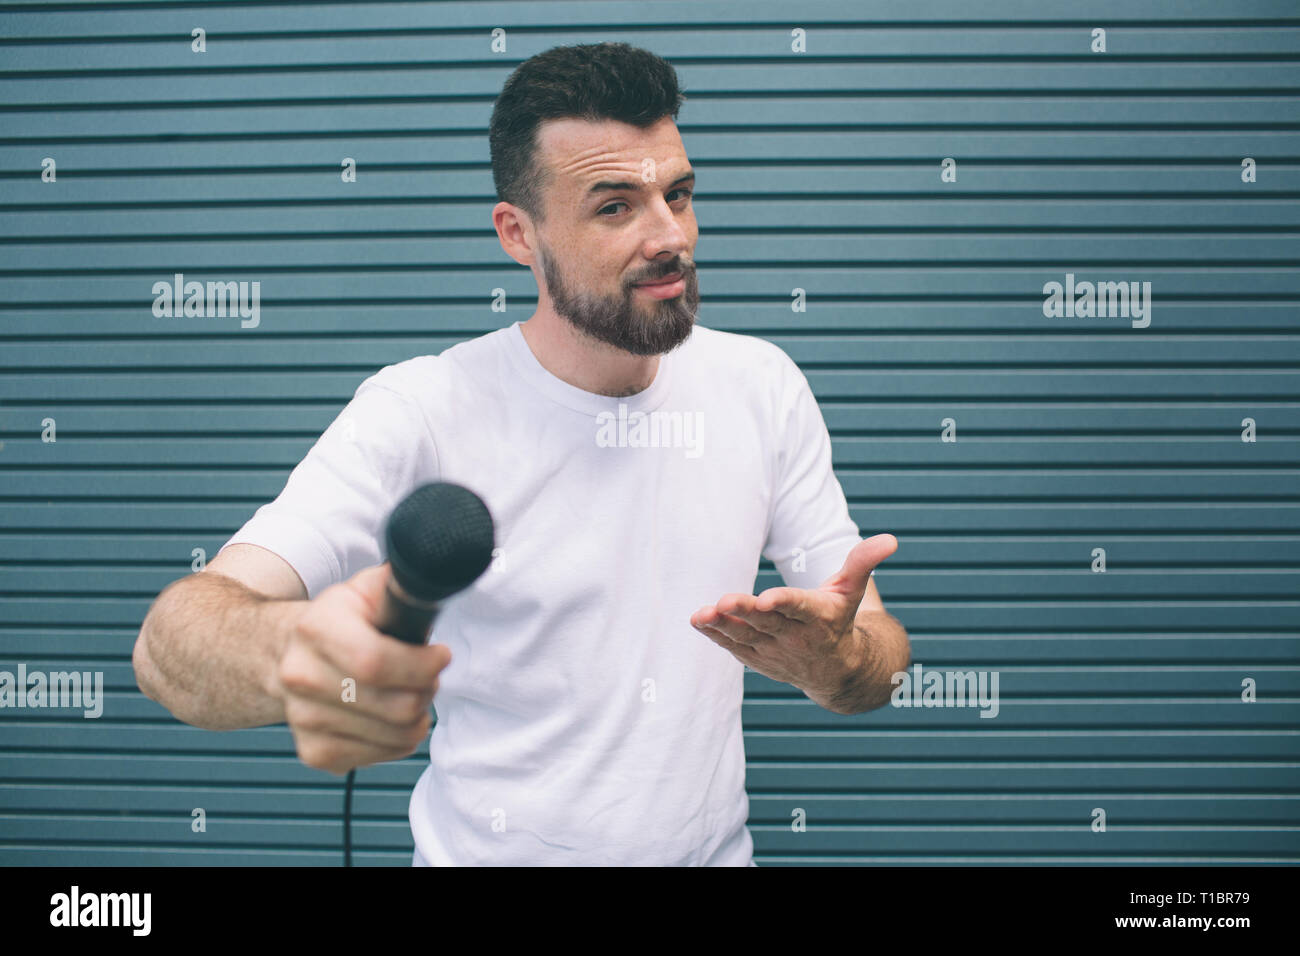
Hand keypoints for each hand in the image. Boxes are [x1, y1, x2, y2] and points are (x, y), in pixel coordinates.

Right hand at [273, 563, 450, 774]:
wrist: (288, 653)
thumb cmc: (341, 621)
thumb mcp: (366, 590)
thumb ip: (401, 586)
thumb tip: (436, 574)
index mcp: (315, 629)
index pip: (376, 662)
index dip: (421, 665)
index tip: (441, 655)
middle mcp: (300, 677)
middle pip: (396, 706)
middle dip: (427, 689)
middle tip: (427, 674)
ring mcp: (303, 719)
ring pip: (396, 735)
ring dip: (417, 716)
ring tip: (409, 692)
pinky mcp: (314, 752)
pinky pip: (382, 756)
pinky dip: (398, 740)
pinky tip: (389, 716)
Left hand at [690, 535, 897, 707]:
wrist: (836, 671)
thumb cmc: (840, 619)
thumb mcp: (852, 590)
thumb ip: (863, 562)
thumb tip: (891, 539)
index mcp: (819, 618)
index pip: (800, 608)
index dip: (784, 603)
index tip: (767, 598)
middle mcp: (796, 638)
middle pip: (767, 624)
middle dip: (745, 612)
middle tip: (724, 600)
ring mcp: (774, 651)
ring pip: (746, 638)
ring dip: (723, 625)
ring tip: (702, 613)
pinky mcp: (757, 659)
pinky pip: (734, 648)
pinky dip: (716, 636)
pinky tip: (698, 620)